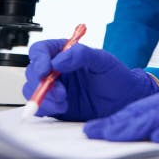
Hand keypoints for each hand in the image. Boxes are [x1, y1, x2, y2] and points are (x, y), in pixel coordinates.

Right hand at [23, 39, 158, 120]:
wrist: (125, 102)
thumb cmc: (117, 77)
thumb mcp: (103, 60)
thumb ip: (81, 55)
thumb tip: (58, 61)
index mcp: (64, 52)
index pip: (41, 50)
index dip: (38, 59)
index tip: (45, 70)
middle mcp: (56, 69)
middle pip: (32, 71)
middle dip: (42, 83)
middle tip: (60, 91)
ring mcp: (54, 88)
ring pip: (33, 90)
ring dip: (44, 97)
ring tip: (64, 102)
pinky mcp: (56, 106)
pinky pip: (40, 107)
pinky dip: (46, 108)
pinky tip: (62, 108)